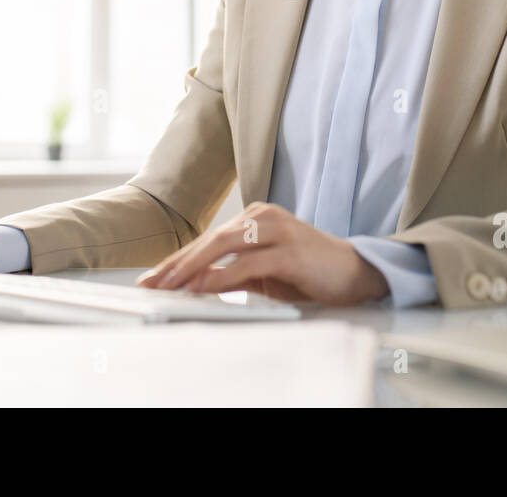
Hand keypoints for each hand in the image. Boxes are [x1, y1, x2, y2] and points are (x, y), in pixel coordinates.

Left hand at [135, 203, 389, 305]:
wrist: (355, 274)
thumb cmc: (308, 273)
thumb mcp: (263, 273)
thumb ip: (232, 272)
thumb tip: (194, 283)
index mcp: (255, 218)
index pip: (208, 239)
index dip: (177, 259)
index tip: (152, 277)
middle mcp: (263, 217)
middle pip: (210, 239)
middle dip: (176, 263)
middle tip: (150, 283)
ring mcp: (277, 231)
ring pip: (223, 246)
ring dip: (191, 268)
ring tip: (168, 286)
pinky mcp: (290, 251)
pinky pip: (247, 264)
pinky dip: (220, 277)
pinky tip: (201, 288)